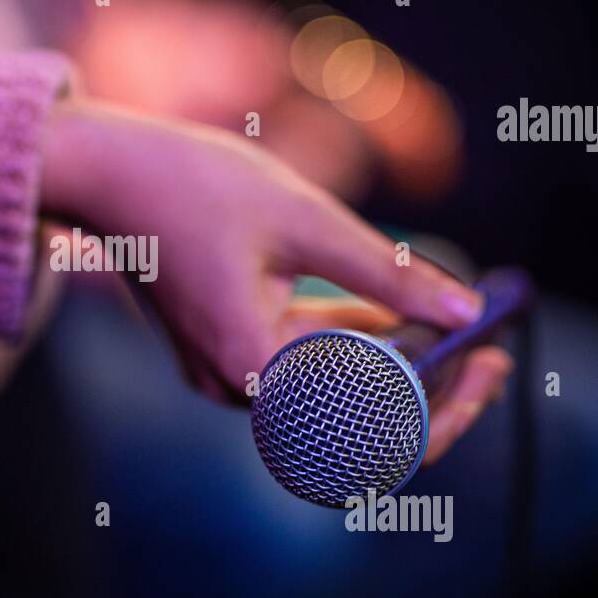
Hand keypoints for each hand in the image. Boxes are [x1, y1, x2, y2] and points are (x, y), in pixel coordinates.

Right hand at [40, 97, 511, 457]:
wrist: (105, 172)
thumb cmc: (192, 183)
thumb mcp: (305, 218)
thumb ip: (388, 271)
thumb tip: (468, 309)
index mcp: (252, 365)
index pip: (367, 424)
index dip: (443, 403)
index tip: (493, 363)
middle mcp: (233, 386)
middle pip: (352, 416)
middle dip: (426, 384)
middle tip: (488, 349)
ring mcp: (222, 373)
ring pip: (328, 389)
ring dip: (389, 361)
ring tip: (449, 323)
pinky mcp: (220, 350)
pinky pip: (297, 365)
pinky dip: (346, 344)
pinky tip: (384, 310)